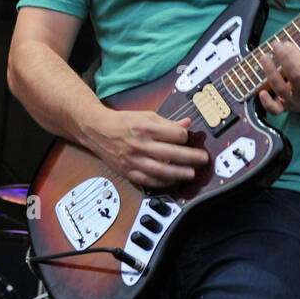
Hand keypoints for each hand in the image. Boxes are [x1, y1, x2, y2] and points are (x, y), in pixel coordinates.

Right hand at [82, 108, 207, 188]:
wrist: (96, 129)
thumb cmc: (122, 122)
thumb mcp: (146, 116)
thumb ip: (167, 122)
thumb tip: (186, 123)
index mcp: (145, 128)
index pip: (173, 135)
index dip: (185, 137)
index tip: (188, 138)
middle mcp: (139, 144)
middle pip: (169, 153)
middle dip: (189, 157)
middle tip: (203, 159)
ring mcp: (133, 159)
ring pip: (159, 170)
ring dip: (177, 173)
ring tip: (191, 174)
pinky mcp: (128, 171)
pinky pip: (147, 180)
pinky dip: (161, 182)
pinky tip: (172, 181)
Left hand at [257, 40, 299, 116]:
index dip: (295, 54)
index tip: (286, 43)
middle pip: (295, 76)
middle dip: (285, 60)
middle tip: (276, 45)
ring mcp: (294, 100)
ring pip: (282, 90)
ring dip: (272, 74)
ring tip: (264, 58)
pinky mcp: (284, 108)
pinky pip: (276, 110)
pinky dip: (268, 103)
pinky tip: (261, 93)